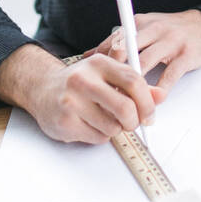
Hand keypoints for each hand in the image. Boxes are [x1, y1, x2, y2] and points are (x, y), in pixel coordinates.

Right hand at [24, 53, 163, 144]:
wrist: (41, 88)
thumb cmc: (79, 83)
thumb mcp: (106, 75)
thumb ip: (134, 85)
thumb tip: (160, 96)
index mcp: (98, 63)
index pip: (134, 81)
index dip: (147, 102)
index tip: (150, 114)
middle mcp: (83, 79)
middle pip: (125, 108)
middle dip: (134, 121)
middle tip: (132, 123)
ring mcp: (71, 101)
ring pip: (112, 127)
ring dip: (115, 129)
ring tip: (104, 120)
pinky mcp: (64, 122)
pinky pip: (97, 138)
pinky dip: (100, 136)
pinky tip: (89, 124)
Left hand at [85, 9, 200, 93]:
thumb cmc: (172, 29)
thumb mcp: (145, 28)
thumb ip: (120, 41)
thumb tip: (89, 55)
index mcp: (139, 23)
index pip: (113, 42)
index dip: (102, 64)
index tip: (95, 82)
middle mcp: (153, 29)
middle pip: (125, 50)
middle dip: (114, 74)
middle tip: (107, 94)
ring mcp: (170, 41)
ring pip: (145, 63)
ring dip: (135, 86)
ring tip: (127, 102)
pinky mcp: (186, 55)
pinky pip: (169, 75)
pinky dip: (160, 89)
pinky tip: (154, 99)